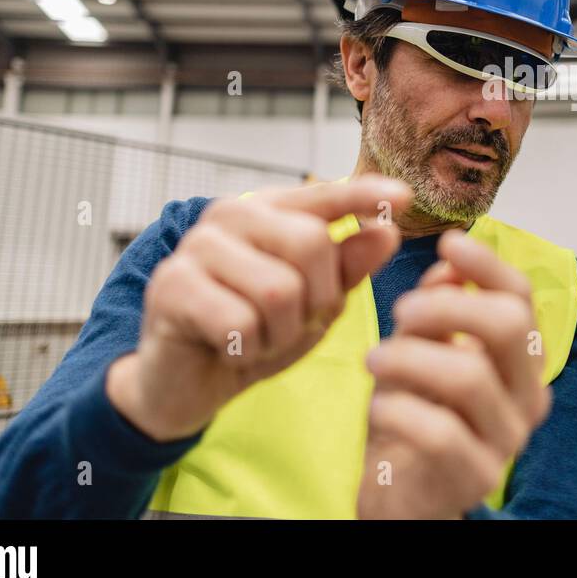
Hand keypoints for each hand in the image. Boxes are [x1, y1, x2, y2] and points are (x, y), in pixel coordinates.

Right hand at [106, 176, 410, 441]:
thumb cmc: (255, 333)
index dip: (363, 195)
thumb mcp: (313, 303)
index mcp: (269, 210)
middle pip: (310, 244)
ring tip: (257, 337)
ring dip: (280, 333)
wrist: (186, 382)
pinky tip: (228, 348)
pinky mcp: (171, 285)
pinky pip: (241, 322)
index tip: (405, 196)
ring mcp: (197, 246)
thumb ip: (346, 267)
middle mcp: (230, 214)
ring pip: (279, 290)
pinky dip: (247, 349)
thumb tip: (387, 232)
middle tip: (290, 325)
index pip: (324, 196)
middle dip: (316, 300)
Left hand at [357, 230, 550, 518]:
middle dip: (447, 307)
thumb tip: (446, 269)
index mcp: (519, 362)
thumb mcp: (420, 355)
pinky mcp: (477, 477)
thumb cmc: (414, 420)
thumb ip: (437, 313)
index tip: (450, 242)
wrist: (401, 497)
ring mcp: (507, 439)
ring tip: (373, 359)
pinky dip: (400, 409)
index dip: (488, 265)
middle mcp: (527, 397)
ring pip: (469, 375)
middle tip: (400, 312)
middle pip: (510, 327)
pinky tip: (378, 406)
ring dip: (410, 357)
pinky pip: (440, 431)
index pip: (522, 300)